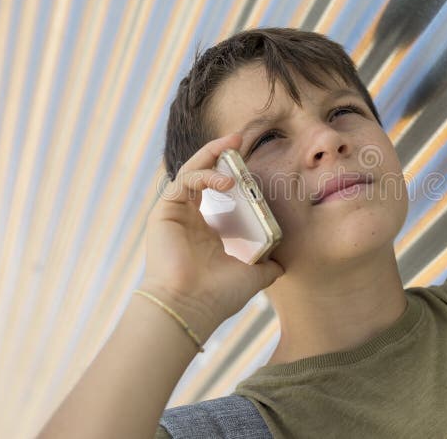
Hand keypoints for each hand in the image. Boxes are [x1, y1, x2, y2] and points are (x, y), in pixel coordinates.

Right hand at [142, 132, 284, 329]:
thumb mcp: (252, 276)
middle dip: (220, 154)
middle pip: (202, 175)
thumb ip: (266, 265)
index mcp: (206, 231)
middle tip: (239, 138)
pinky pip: (184, 181)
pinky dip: (205, 175)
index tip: (252, 163)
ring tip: (233, 143)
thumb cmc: (217, 296)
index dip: (233, 174)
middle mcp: (189, 219)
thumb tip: (282, 262)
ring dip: (211, 154)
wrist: (191, 307)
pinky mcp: (164, 212)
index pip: (218, 193)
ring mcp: (175, 214)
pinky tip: (226, 181)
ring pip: (190, 171)